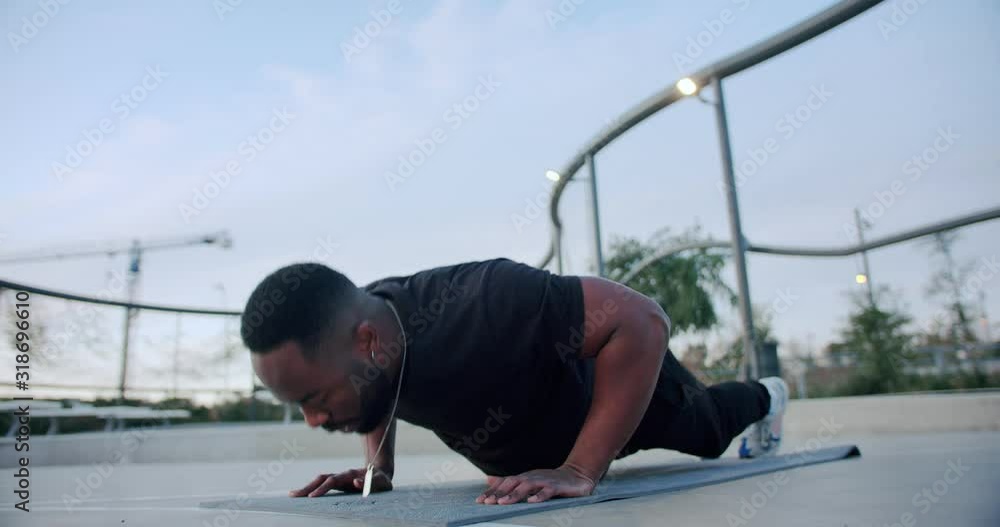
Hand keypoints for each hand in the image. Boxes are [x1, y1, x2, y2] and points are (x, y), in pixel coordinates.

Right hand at [289, 467, 392, 497]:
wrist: (381, 473)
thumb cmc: (381, 480)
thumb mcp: (381, 482)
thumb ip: (370, 482)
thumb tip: (355, 482)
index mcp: (351, 475)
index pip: (333, 481)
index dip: (322, 488)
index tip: (312, 497)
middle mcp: (342, 475)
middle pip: (321, 479)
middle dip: (308, 487)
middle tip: (294, 495)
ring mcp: (339, 478)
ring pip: (319, 481)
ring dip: (307, 487)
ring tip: (293, 495)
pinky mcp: (338, 483)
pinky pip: (322, 484)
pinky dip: (311, 489)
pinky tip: (302, 495)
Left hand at [476, 465, 595, 504]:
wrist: (576, 476)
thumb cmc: (549, 480)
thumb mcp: (527, 480)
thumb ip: (508, 482)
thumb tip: (488, 479)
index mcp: (523, 477)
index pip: (504, 483)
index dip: (492, 491)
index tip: (479, 500)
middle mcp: (531, 477)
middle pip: (512, 483)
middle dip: (499, 493)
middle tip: (487, 502)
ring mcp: (543, 481)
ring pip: (526, 487)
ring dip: (514, 494)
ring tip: (502, 502)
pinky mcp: (556, 486)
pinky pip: (547, 491)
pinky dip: (539, 496)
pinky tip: (532, 502)